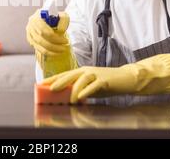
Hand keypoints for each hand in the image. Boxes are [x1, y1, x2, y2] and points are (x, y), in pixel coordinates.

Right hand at [26, 9, 76, 75]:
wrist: (49, 18)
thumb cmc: (56, 17)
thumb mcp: (62, 15)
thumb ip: (63, 20)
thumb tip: (61, 30)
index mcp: (37, 17)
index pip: (43, 30)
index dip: (54, 37)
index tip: (65, 40)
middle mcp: (31, 25)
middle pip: (41, 40)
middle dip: (54, 46)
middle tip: (65, 48)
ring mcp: (30, 34)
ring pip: (39, 47)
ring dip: (52, 51)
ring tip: (62, 50)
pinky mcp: (31, 41)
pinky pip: (39, 50)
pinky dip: (48, 53)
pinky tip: (56, 53)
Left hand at [42, 53, 169, 103]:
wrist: (127, 80)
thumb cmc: (107, 84)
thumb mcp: (90, 88)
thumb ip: (79, 90)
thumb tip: (66, 97)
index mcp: (82, 72)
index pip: (64, 75)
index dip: (53, 79)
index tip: (42, 84)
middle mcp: (87, 70)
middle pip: (70, 75)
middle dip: (58, 82)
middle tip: (49, 89)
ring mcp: (96, 74)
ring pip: (81, 79)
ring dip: (73, 89)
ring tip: (68, 98)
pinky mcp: (105, 80)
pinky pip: (94, 85)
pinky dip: (87, 91)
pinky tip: (81, 97)